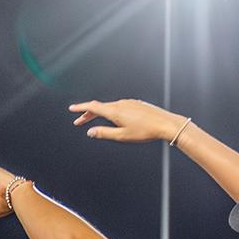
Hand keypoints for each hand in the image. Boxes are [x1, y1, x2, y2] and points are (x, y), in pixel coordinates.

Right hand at [69, 98, 186, 142]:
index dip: (80, 108)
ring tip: (95, 121)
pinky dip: (110, 112)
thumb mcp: (121, 136)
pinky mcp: (136, 104)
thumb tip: (90, 132)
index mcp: (115, 111)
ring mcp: (129, 103)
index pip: (92, 107)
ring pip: (109, 107)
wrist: (166, 124)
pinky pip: (118, 107)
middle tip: (79, 121)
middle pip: (99, 107)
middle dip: (87, 114)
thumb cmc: (145, 131)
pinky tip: (113, 119)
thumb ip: (104, 133)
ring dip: (99, 113)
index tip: (71, 109)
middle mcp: (120, 104)